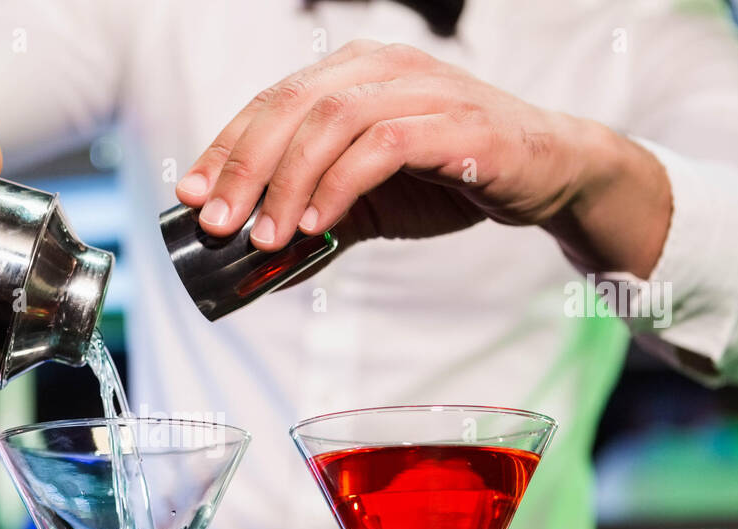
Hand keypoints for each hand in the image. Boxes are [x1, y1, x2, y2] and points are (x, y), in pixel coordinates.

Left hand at [175, 41, 669, 276]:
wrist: (546, 173)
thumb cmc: (452, 176)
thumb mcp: (370, 195)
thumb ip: (317, 210)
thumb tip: (256, 251)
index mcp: (353, 72)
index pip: (271, 102)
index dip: (225, 148)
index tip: (191, 193)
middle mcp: (382, 68)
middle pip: (291, 107)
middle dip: (244, 167)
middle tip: (217, 221)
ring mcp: (422, 90)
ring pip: (331, 122)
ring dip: (288, 183)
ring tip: (265, 236)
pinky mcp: (457, 125)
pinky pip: (384, 146)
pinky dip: (342, 185)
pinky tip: (319, 222)